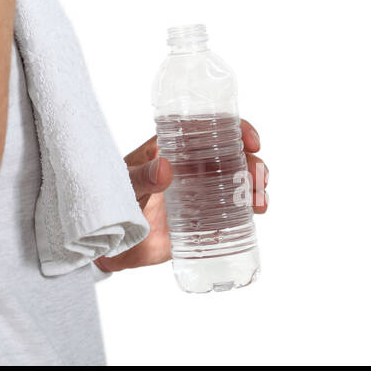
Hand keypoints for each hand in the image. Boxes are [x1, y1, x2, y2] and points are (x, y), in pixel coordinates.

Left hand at [94, 118, 268, 272]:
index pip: (209, 128)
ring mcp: (201, 192)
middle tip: (257, 177)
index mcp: (175, 148)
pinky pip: (234, 210)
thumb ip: (141, 178)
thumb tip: (165, 168)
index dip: (235, 128)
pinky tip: (256, 212)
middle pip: (232, 155)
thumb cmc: (113, 200)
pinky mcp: (205, 219)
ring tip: (259, 200)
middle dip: (252, 162)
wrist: (111, 242)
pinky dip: (250, 209)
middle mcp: (192, 166)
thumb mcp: (126, 185)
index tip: (251, 141)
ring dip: (256, 185)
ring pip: (238, 181)